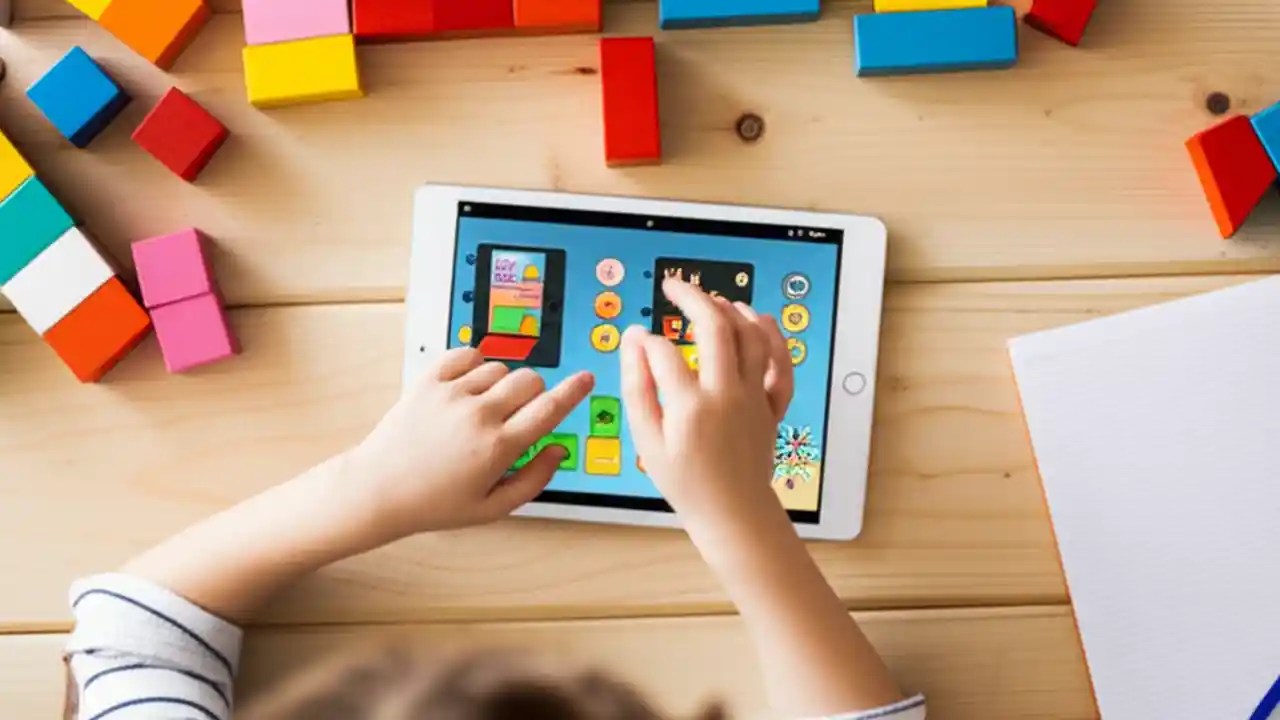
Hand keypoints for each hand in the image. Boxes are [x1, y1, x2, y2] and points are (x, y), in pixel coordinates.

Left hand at [348, 348, 593, 538]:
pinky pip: (467, 354)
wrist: (378, 489)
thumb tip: (557, 450)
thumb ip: (534, 480)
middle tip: (516, 413)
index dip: (573, 391)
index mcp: (497, 448)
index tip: (585, 378)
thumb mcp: (491, 508)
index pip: (549, 409)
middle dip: (533, 393)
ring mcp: (452, 395)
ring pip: (500, 368)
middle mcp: (478, 416)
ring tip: (483, 408)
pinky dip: (475, 364)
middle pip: (530, 380)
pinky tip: (468, 386)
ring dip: (502, 383)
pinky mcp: (428, 381)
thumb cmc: (434, 503)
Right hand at [621, 278, 793, 537]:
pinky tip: (758, 320)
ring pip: (751, 337)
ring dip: (732, 310)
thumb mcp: (648, 440)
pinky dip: (773, 338)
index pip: (665, 352)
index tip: (639, 341)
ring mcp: (754, 399)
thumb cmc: (686, 482)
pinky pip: (781, 364)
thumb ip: (638, 387)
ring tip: (713, 300)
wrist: (733, 512)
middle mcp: (727, 396)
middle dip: (692, 297)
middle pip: (715, 327)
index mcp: (690, 407)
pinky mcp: (772, 406)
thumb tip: (633, 341)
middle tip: (674, 286)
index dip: (646, 341)